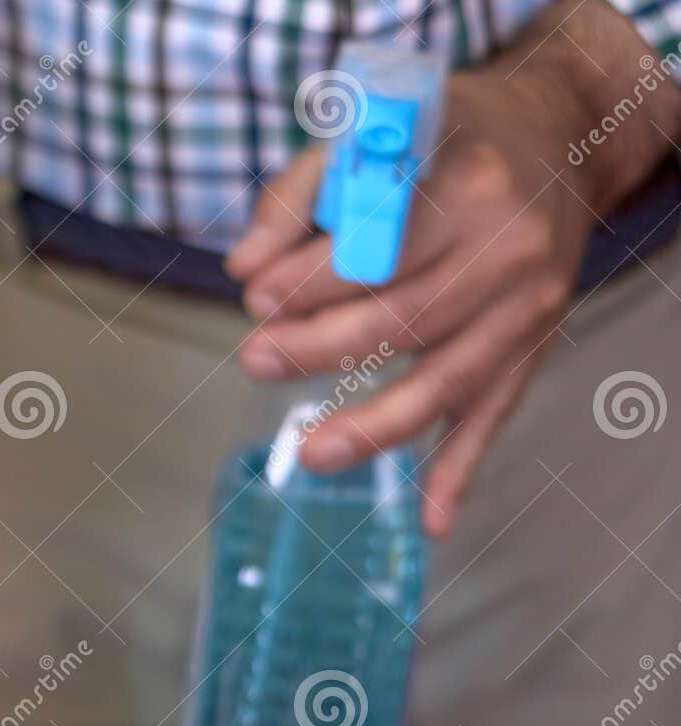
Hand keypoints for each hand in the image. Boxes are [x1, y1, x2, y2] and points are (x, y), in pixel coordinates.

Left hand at [226, 0, 680, 536]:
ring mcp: (529, 306)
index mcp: (467, 182)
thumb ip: (298, 195)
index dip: (308, 280)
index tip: (253, 297)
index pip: (377, 246)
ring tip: (310, 452)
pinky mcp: (534, 345)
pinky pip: (494, 415)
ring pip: (443, 384)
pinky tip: (432, 520)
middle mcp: (509, 248)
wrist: (554, 138)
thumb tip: (243, 267)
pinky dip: (461, 470)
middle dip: (316, 348)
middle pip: (403, 321)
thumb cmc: (443, 139)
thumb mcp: (373, 134)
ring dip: (372, 428)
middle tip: (255, 357)